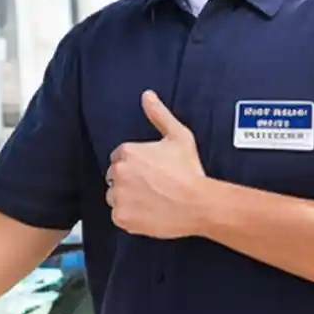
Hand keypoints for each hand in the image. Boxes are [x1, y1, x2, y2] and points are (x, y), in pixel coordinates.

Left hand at [106, 90, 209, 238]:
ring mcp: (119, 196)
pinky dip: (130, 216)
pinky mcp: (122, 217)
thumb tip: (147, 96)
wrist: (199, 204)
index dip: (137, 165)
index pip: (120, 158)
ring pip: (115, 197)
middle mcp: (119, 173)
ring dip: (128, 199)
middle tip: (153, 186)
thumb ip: (159, 115)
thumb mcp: (178, 136)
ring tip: (152, 200)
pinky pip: (119, 216)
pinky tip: (149, 212)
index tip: (151, 172)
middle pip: (115, 177)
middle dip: (130, 181)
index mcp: (127, 152)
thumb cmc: (190, 172)